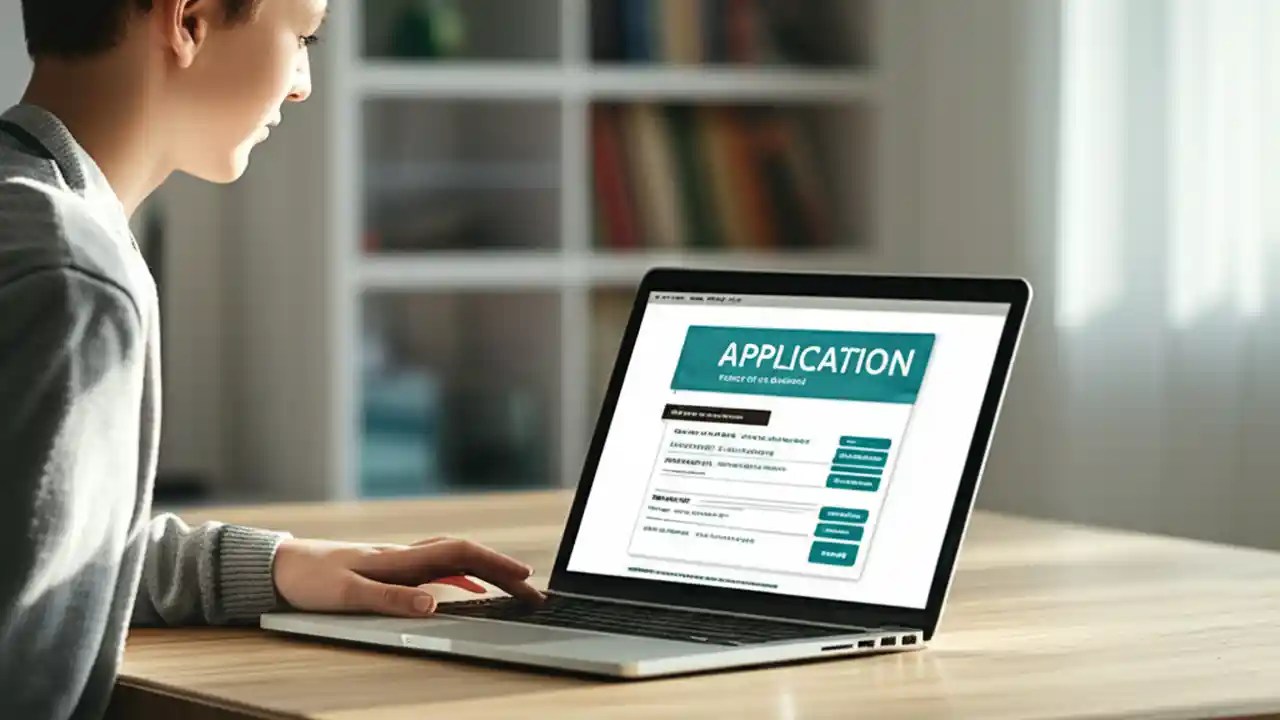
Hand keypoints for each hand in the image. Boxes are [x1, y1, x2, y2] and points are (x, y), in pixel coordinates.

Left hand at [272, 536, 544, 617]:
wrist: (277, 564)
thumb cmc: (308, 579)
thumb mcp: (346, 595)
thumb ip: (391, 599)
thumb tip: (434, 605)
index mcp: (399, 559)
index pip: (460, 554)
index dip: (496, 565)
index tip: (525, 580)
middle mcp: (404, 555)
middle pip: (466, 555)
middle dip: (503, 570)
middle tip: (534, 591)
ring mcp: (399, 560)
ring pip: (455, 559)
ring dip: (487, 571)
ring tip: (514, 587)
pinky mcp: (390, 567)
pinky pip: (437, 567)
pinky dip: (462, 576)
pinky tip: (470, 589)